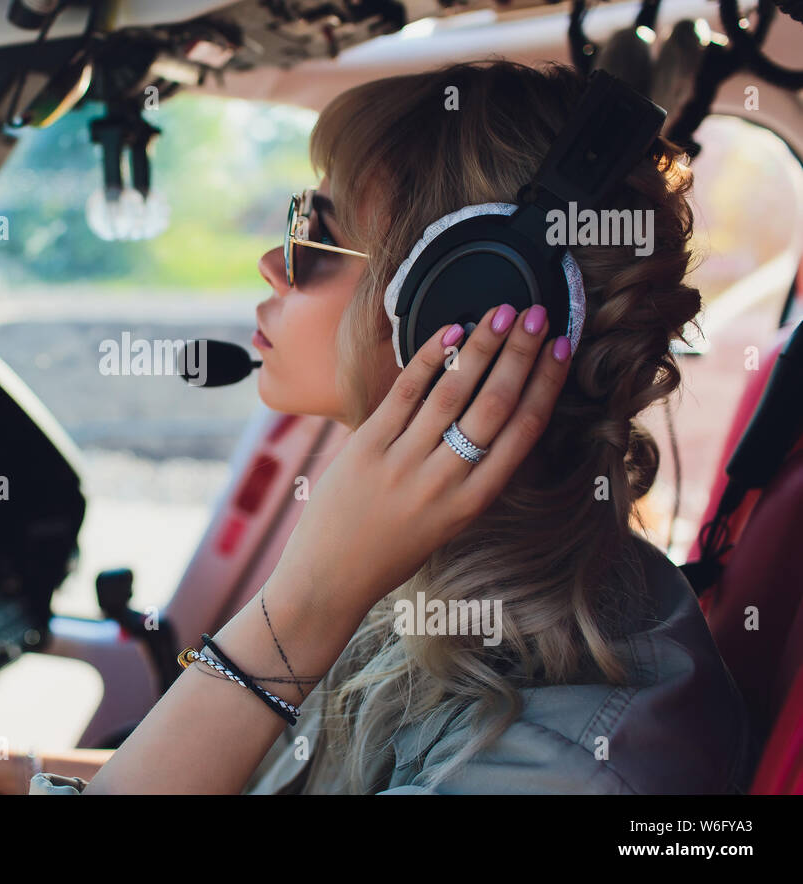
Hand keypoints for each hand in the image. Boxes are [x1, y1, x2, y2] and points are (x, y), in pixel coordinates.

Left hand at [277, 303, 570, 611]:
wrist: (329, 578)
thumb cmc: (388, 552)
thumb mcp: (446, 523)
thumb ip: (467, 477)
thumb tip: (487, 416)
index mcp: (473, 502)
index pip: (523, 431)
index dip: (547, 384)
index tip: (562, 349)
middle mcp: (445, 481)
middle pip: (496, 404)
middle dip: (522, 354)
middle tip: (539, 316)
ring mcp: (404, 463)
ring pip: (454, 392)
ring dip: (483, 345)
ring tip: (502, 312)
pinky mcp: (366, 448)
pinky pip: (405, 392)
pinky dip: (430, 358)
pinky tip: (449, 332)